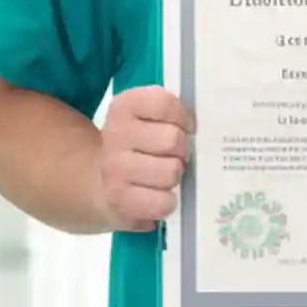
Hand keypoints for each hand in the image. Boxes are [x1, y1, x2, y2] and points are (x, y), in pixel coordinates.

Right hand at [97, 86, 194, 231]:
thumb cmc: (138, 145)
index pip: (164, 104)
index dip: (184, 117)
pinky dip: (167, 201)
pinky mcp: (118, 198)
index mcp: (125, 106)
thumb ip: (173, 113)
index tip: (186, 127)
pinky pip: (162, 201)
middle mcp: (115, 133)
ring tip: (165, 175)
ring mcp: (114, 167)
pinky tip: (158, 195)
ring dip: (175, 176)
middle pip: (172, 140)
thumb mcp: (147, 118)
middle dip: (182, 150)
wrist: (101, 180)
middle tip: (175, 156)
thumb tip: (206, 126)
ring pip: (171, 171)